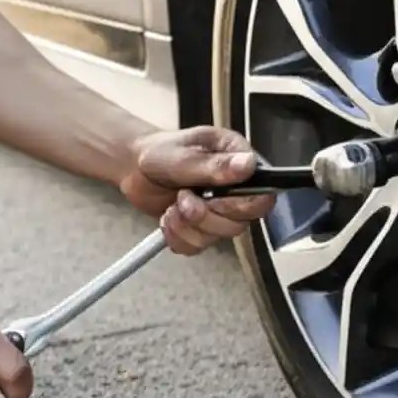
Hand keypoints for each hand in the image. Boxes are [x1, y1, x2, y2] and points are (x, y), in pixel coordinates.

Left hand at [119, 126, 275, 254]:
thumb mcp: (181, 155)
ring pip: (219, 236)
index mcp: (238, 160)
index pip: (263, 193)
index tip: (212, 199)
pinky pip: (199, 245)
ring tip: (172, 206)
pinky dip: (179, 237)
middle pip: (242, 221)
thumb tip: (248, 165)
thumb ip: (214, 164)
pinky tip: (169, 218)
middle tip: (183, 198)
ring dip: (189, 226)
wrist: (134, 168)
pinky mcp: (204, 227)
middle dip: (207, 216)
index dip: (240, 205)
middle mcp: (236, 187)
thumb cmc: (158, 152)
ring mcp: (220, 210)